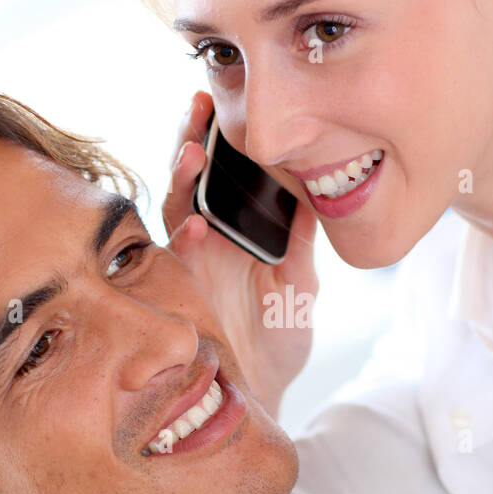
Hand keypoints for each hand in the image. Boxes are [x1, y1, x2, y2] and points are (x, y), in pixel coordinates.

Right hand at [163, 92, 318, 419]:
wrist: (261, 390)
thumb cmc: (278, 339)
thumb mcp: (301, 283)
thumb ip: (302, 239)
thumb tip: (319, 191)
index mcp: (237, 229)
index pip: (227, 175)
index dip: (226, 139)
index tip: (232, 105)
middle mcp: (207, 239)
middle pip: (193, 178)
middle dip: (192, 138)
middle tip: (199, 103)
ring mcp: (190, 262)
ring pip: (176, 207)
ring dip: (181, 178)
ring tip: (193, 150)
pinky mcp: (179, 291)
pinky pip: (173, 259)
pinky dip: (184, 239)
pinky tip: (196, 226)